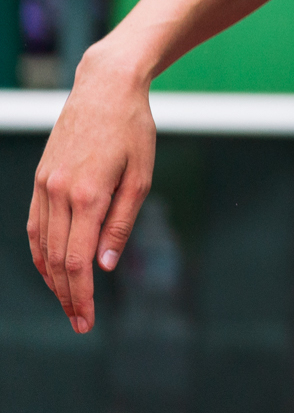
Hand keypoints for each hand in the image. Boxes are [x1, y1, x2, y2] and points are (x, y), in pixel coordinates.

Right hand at [27, 46, 155, 332]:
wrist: (104, 89)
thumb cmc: (133, 130)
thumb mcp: (141, 176)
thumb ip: (121, 223)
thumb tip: (105, 267)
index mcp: (88, 195)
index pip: (76, 261)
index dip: (80, 296)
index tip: (86, 321)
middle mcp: (59, 193)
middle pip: (55, 261)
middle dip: (66, 296)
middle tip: (80, 323)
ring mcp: (44, 185)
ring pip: (39, 246)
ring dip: (51, 279)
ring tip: (69, 302)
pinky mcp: (40, 179)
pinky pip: (34, 226)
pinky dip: (40, 253)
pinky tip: (51, 269)